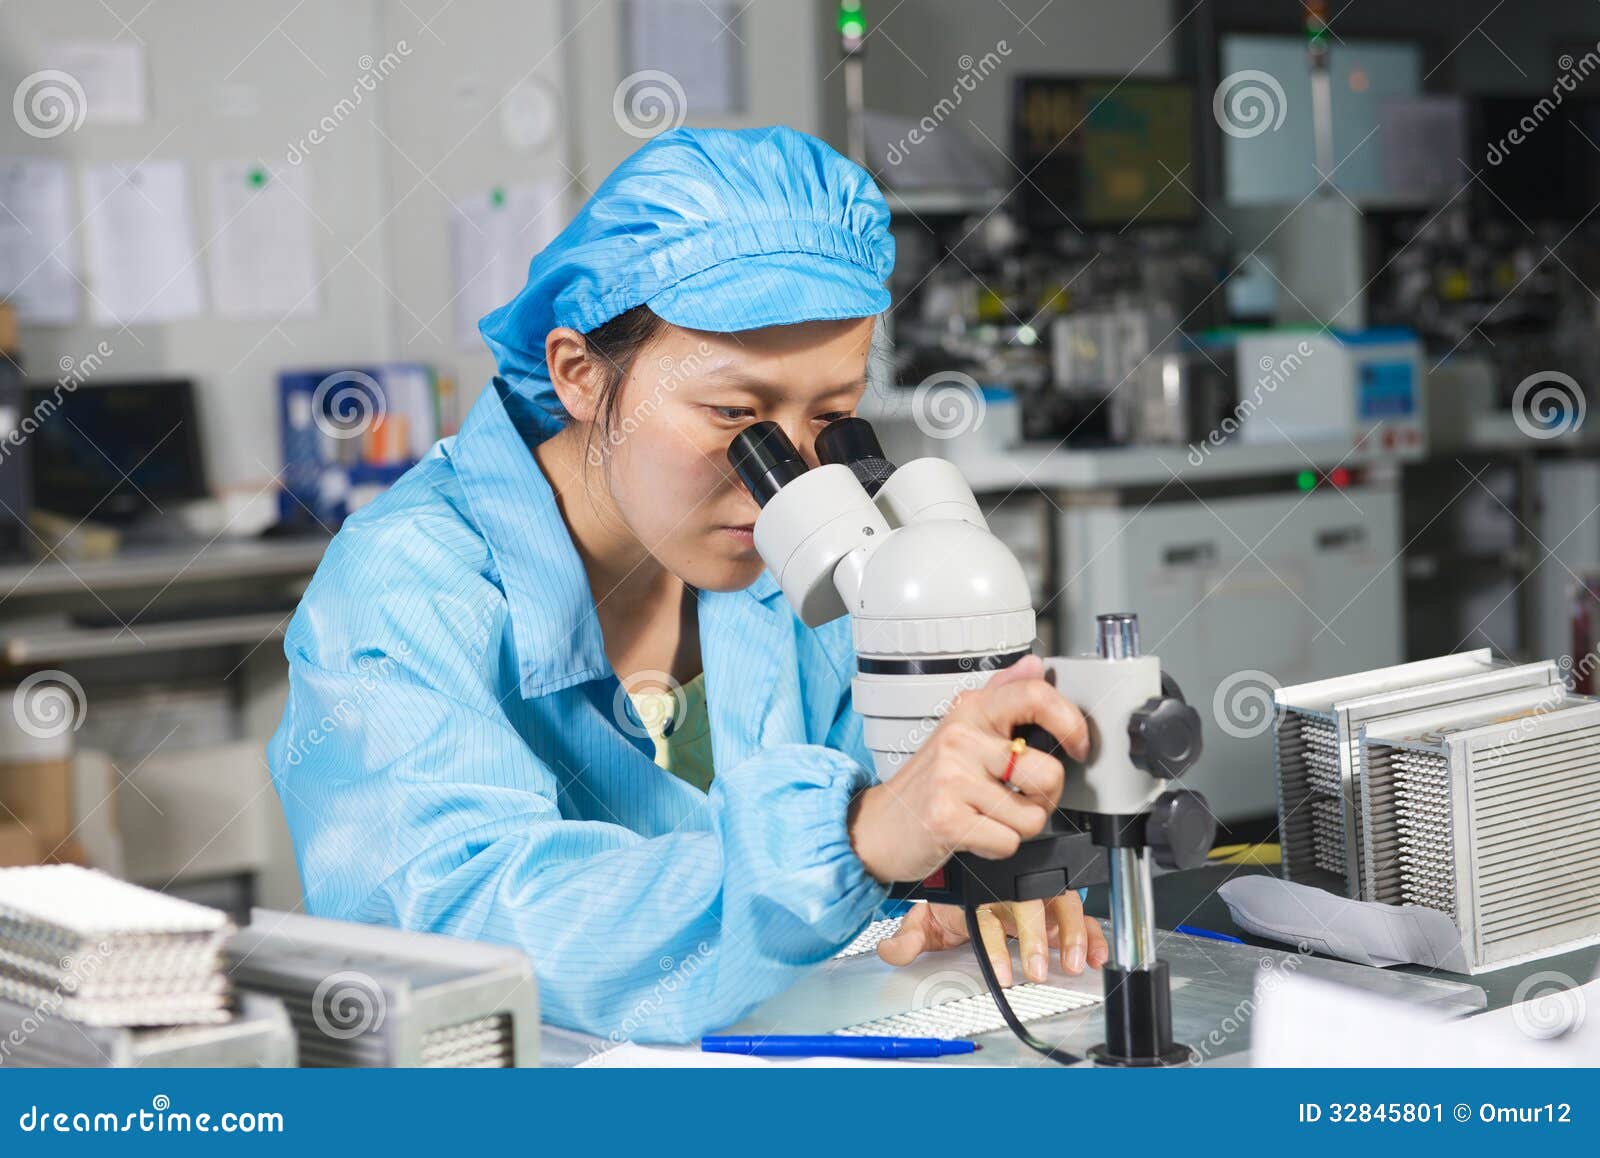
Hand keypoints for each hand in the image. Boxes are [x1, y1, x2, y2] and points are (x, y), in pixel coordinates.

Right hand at [847, 655, 1088, 884]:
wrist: (877, 826)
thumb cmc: (926, 782)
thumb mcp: (960, 729)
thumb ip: (1001, 694)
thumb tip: (1034, 665)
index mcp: (970, 711)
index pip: (1035, 695)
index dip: (1071, 722)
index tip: (1077, 745)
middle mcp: (961, 739)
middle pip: (1047, 771)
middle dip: (1045, 798)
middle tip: (1021, 797)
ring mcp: (952, 778)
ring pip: (1031, 815)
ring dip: (1018, 827)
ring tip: (990, 816)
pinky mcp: (947, 819)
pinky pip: (1008, 842)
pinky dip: (997, 848)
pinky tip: (974, 834)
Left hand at [877, 896, 1109, 984]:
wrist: (965, 879)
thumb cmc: (952, 900)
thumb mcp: (927, 918)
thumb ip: (910, 936)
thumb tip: (889, 951)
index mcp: (977, 893)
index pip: (986, 917)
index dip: (995, 946)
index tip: (1001, 973)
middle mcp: (1009, 890)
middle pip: (1027, 907)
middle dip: (1034, 939)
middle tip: (1035, 969)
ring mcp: (1035, 894)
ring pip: (1058, 904)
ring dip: (1069, 933)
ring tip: (1071, 962)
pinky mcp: (1056, 904)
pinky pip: (1080, 913)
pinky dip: (1092, 933)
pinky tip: (1095, 955)